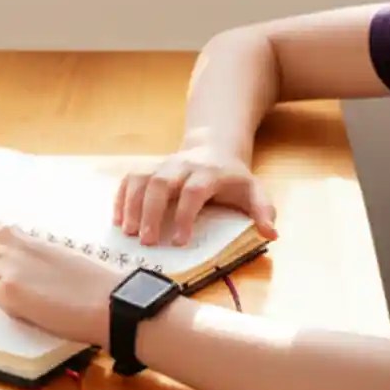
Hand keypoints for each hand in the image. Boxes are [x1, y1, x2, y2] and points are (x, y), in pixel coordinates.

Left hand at [0, 224, 125, 346]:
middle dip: (0, 265)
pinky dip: (3, 301)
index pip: (3, 234)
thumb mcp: (68, 260)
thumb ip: (43, 258)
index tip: (12, 256)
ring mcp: (11, 271)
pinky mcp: (8, 292)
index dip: (6, 247)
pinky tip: (25, 309)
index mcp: (37, 243)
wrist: (106, 302)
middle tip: (18, 283)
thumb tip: (36, 268)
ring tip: (22, 296)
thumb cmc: (99, 286)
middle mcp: (20, 252)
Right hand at [114, 144, 277, 246]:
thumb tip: (271, 234)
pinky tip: (118, 220)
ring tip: (128, 233)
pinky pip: (130, 179)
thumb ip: (263, 211)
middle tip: (147, 242)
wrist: (214, 147)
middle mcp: (182, 166)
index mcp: (208, 173)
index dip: (185, 215)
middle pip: (161, 183)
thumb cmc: (232, 178)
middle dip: (151, 212)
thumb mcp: (254, 191)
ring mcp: (163, 165)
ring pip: (142, 179)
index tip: (179, 241)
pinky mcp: (150, 168)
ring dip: (132, 206)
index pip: (194, 191)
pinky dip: (121, 198)